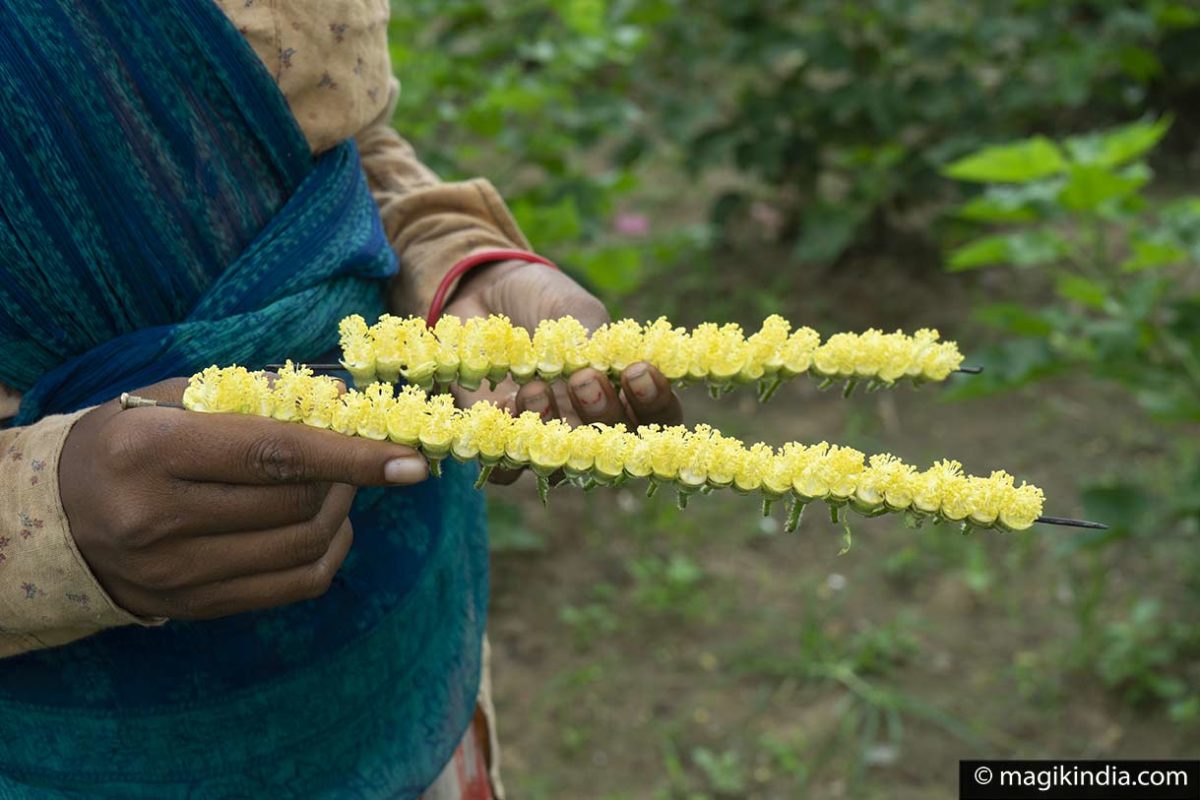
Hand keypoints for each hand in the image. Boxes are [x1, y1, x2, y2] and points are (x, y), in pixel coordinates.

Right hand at [60, 378, 428, 619]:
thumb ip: (256, 395)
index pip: (275, 455)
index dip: (351, 456)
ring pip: (304, 548)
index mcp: (152, 452)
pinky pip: (293, 586)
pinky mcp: (195, 607)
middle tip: (352, 456)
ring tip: (335, 486)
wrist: (58, 518)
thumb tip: (346, 402)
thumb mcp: (174, 397)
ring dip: (341, 512)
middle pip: (297, 504)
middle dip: (345, 478)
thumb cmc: (129, 439)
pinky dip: (328, 552)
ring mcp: (176, 574)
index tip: (410, 462)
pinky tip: (324, 525)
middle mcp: (160, 519)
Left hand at [443, 260, 683, 483]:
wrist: (485, 294)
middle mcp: (589, 427)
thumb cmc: (544, 303)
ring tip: (535, 387)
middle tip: (584, 378)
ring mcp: (546, 442)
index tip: (639, 371)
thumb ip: (593, 340)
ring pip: (561, 467)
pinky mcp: (501, 445)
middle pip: (612, 451)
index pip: (657, 419)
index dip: (655, 404)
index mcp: (622, 394)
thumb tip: (602, 368)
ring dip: (551, 429)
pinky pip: (507, 471)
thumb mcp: (575, 310)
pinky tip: (502, 404)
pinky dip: (506, 445)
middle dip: (601, 414)